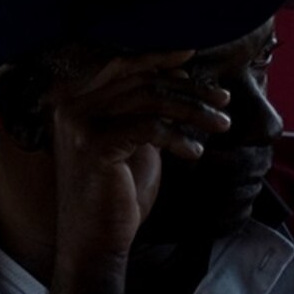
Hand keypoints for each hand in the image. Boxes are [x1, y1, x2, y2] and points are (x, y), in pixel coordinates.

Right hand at [43, 50, 229, 259]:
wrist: (95, 238)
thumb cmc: (117, 192)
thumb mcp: (134, 141)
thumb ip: (145, 110)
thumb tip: (176, 75)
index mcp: (75, 101)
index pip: (122, 67)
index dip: (157, 58)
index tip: (190, 56)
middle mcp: (70, 106)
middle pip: (141, 81)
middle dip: (189, 89)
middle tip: (223, 101)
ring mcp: (78, 124)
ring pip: (149, 100)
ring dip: (193, 110)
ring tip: (221, 125)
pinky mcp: (93, 144)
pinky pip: (149, 128)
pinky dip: (178, 137)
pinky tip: (194, 151)